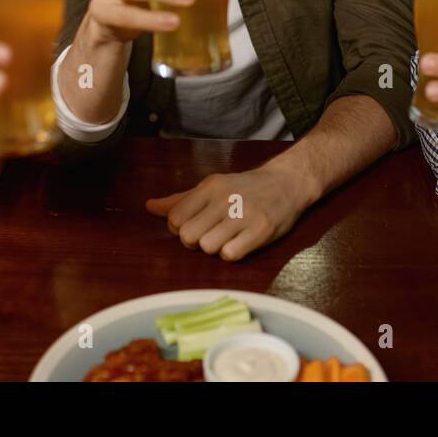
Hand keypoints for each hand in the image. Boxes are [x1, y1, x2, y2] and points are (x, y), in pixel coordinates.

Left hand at [145, 162, 315, 260]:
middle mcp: (225, 199)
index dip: (179, 228)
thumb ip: (181, 200)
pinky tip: (239, 243)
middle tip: (210, 234)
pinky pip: (231, 254)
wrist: (288, 182)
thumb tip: (149, 207)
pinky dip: (231, 254)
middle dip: (195, 241)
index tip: (194, 225)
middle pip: (188, 236)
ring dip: (214, 248)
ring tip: (227, 238)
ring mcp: (244, 214)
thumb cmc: (245, 188)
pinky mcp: (261, 230)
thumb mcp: (212, 187)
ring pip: (208, 247)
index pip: (175, 217)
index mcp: (210, 187)